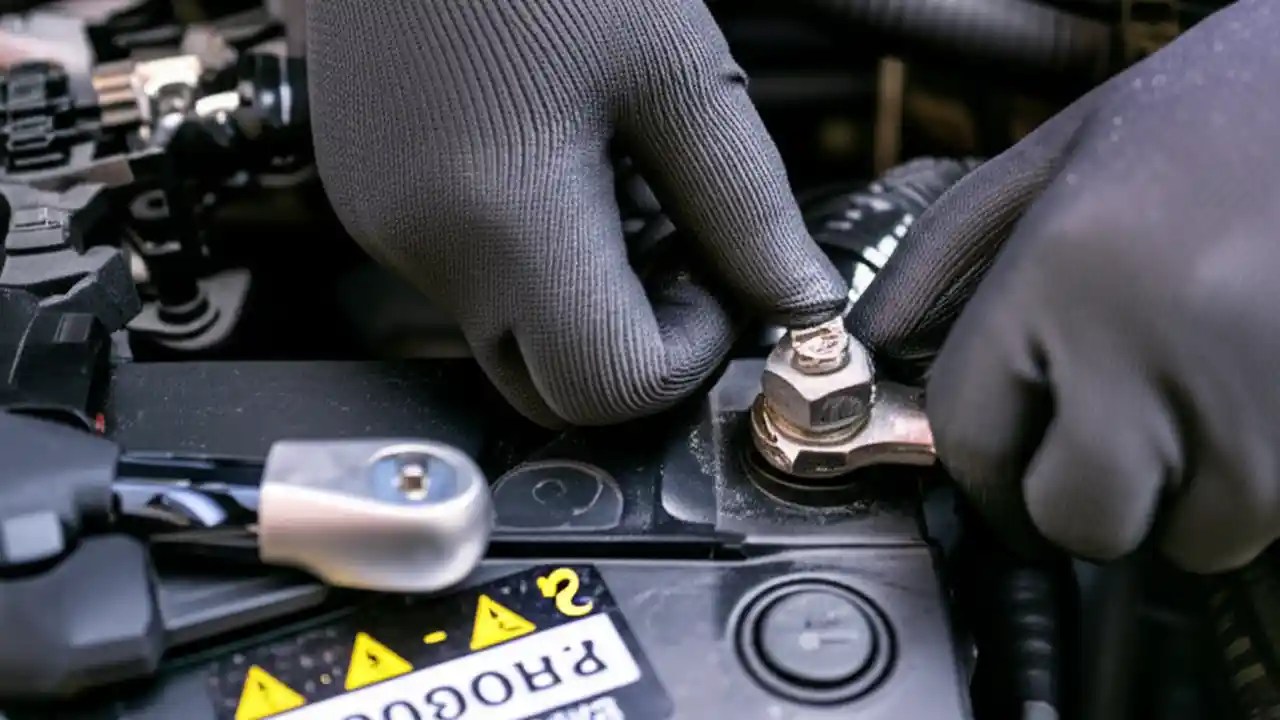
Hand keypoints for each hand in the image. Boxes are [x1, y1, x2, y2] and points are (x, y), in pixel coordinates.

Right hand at [307, 0, 845, 426]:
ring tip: (614, 177)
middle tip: (676, 244)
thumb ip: (745, 205)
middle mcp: (427, 247)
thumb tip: (799, 298)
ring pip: (511, 333)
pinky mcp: (371, 204)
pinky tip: (553, 161)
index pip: (609, 386)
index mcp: (504, 216)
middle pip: (551, 385)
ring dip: (584, 294)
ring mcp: (387, 229)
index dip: (686, 354)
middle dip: (633, 342)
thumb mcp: (676, 66)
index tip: (717, 281)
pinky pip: (467, 277)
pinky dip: (529, 253)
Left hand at [851, 0, 1279, 572]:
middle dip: (1077, 500)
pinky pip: (1267, 520)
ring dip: (1178, 500)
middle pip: (1075, 518)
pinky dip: (1248, 486)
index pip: (972, 438)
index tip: (1003, 475)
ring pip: (1186, 541)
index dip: (979, 474)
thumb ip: (945, 251)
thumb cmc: (1219, 109)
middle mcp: (1151, 345)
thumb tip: (876, 342)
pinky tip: (1245, 401)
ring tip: (1192, 402)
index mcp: (1063, 272)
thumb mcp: (1059, 155)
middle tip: (1103, 442)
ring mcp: (1256, 400)